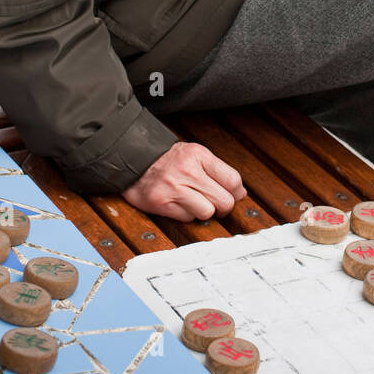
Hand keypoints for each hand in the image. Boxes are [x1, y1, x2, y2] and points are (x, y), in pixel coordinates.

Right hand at [121, 142, 246, 220]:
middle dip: (223, 206)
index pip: (232, 180)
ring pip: (207, 213)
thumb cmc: (168, 159)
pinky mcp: (162, 204)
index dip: (236, 193)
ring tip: (195, 202)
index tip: (233, 195)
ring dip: (204, 211)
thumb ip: (217, 171)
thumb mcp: (195, 154)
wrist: (134, 160)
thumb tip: (239, 193)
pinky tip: (180, 204)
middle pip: (224, 201)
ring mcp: (174, 188)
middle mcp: (187, 171)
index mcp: (199, 156)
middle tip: (215, 203)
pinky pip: (187, 219)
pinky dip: (187, 215)